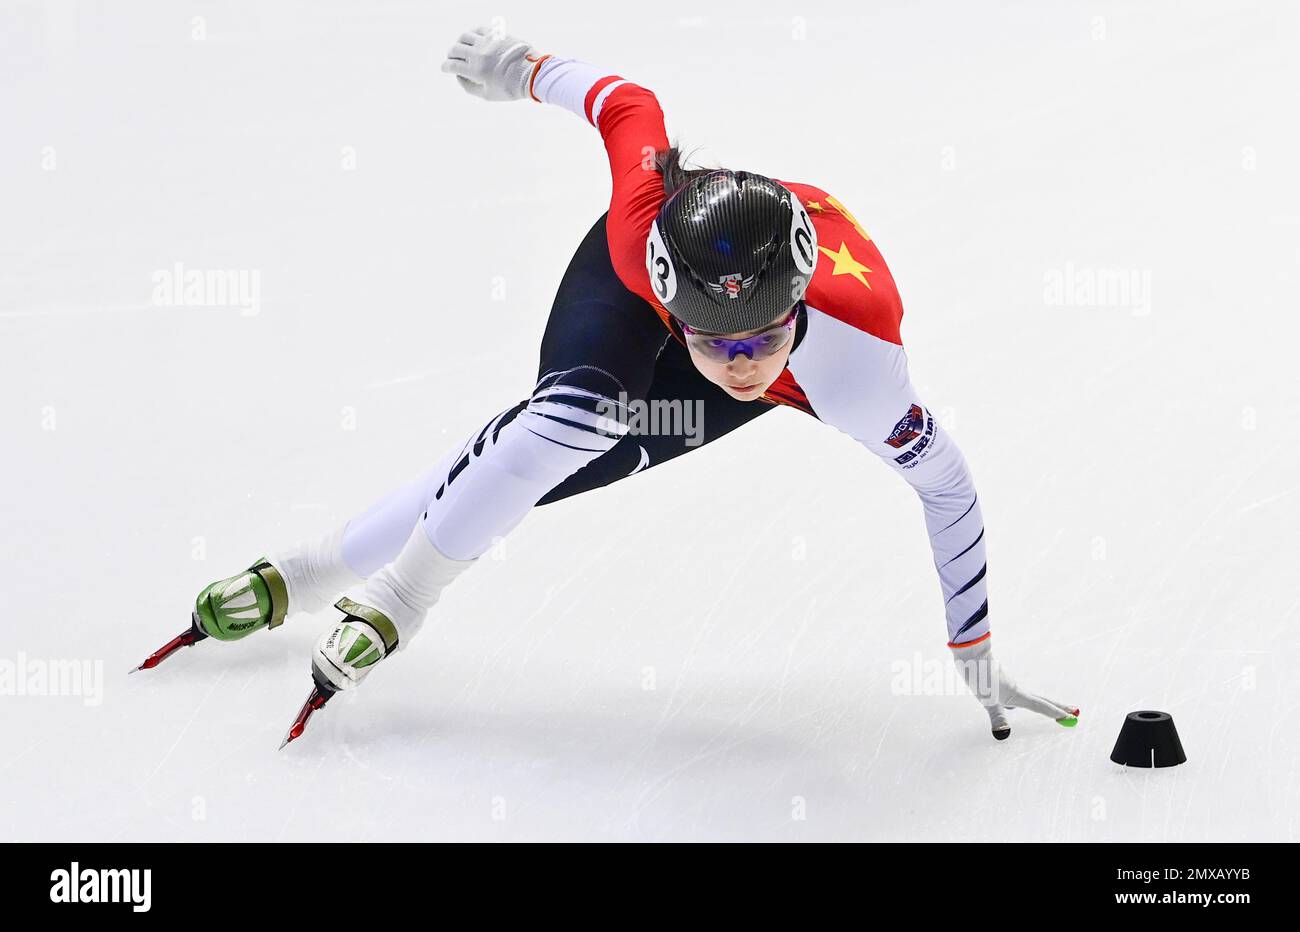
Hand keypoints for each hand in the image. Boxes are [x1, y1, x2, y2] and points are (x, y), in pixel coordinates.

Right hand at [440, 24, 542, 101]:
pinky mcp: (496, 35)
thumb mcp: (487, 95)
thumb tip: (459, 76)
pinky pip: (479, 30)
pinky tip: (474, 39)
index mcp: (475, 70)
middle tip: (453, 59)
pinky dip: (473, 34)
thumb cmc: (510, 88)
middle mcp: (479, 54)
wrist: (532, 74)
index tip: (445, 68)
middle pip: (455, 49)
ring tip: (462, 48)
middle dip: (450, 55)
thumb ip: (469, 87)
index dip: (445, 67)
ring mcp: (487, 42)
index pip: (452, 65)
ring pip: (464, 36)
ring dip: (460, 43)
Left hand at [950, 636, 1078, 739]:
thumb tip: (1003, 734)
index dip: (1056, 713)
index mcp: (1016, 695)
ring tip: (1054, 708)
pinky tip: (1013, 703)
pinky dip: (1025, 699)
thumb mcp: (987, 700)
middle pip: (1041, 700)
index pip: (1041, 706)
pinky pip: (1015, 693)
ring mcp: (1008, 683)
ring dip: (1044, 702)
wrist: (971, 653)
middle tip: (1075, 711)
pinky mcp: (999, 679)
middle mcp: (1016, 689)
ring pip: (1029, 696)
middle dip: (1058, 706)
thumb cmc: (980, 676)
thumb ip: (996, 717)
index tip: (1072, 718)